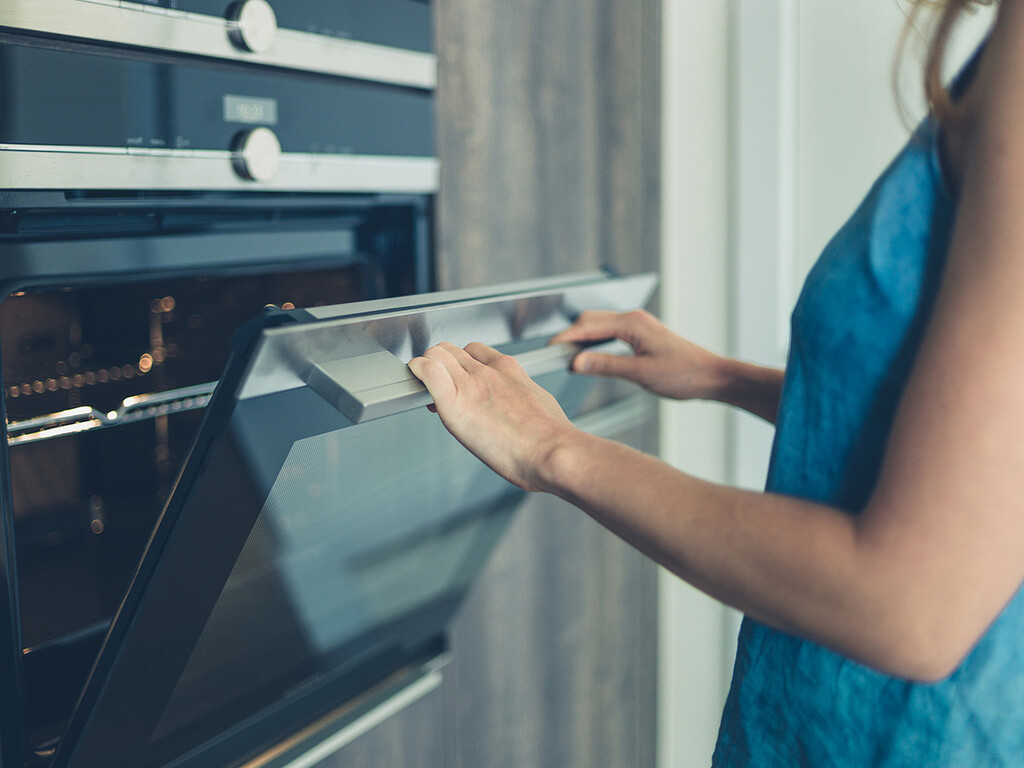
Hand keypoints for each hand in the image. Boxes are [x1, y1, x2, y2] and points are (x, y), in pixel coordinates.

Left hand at [408, 342, 580, 491]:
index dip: (460, 363)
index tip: (458, 379)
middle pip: (451, 351)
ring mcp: (471, 384)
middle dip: (441, 365)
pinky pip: (428, 371)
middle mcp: (488, 372)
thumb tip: (514, 406)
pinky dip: (417, 370)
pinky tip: (416, 379)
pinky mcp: (455, 403)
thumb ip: (519, 396)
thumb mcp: (538, 402)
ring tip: (427, 389)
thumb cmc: (549, 438)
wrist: (551, 451)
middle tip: (439, 386)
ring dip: (427, 368)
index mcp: (509, 369)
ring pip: (436, 356)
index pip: (474, 351)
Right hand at [550, 309, 725, 400]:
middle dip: (569, 335)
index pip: (588, 325)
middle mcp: (634, 320)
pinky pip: (610, 332)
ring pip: (599, 325)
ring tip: (567, 355)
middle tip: (553, 354)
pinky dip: (595, 341)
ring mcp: (638, 326)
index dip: (565, 338)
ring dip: (582, 338)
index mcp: (633, 324)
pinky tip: (590, 355)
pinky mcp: (641, 335)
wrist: (712, 376)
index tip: (548, 349)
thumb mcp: (641, 374)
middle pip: (590, 320)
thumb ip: (606, 366)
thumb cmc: (685, 374)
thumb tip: (577, 362)